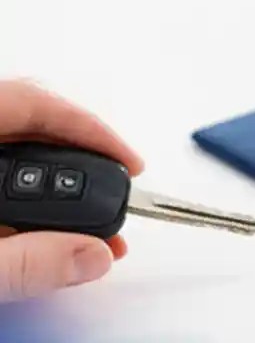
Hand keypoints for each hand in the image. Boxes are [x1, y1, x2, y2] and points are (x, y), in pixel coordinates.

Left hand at [0, 81, 143, 300]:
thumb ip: (25, 263)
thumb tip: (92, 256)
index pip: (33, 102)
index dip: (91, 130)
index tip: (130, 165)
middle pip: (26, 121)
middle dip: (78, 160)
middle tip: (113, 195)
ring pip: (8, 143)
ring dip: (49, 184)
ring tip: (77, 223)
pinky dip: (18, 195)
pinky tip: (28, 231)